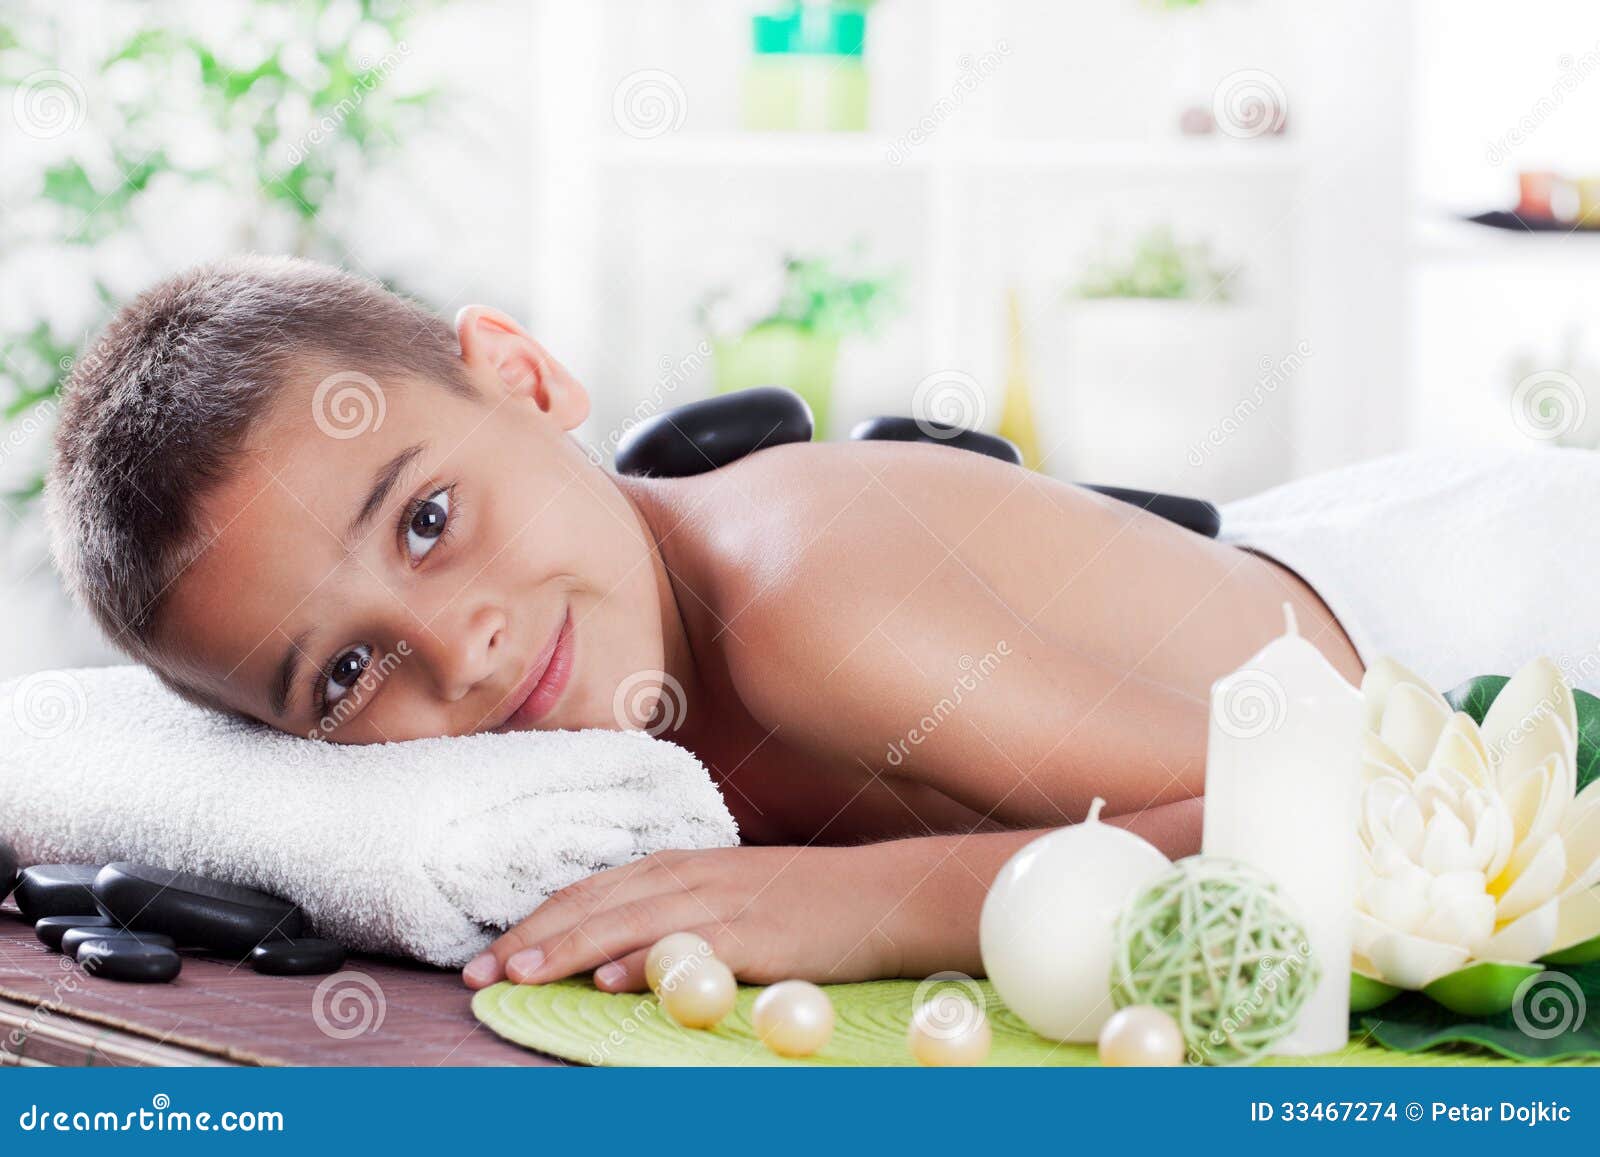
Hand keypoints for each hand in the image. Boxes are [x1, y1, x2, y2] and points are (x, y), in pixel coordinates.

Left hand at [460, 843, 928, 992]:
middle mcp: (692, 874)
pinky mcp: (757, 932)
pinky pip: (692, 947)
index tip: (489, 956)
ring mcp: (724, 900)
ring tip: (520, 974)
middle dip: (532, 938)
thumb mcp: (733, 896)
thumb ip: (677, 915)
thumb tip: (617, 953)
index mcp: (682, 865)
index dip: (536, 921)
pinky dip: (649, 961)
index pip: (590, 891)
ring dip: (570, 948)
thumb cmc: (809, 904)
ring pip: (629, 921)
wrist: (885, 895)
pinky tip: (613, 980)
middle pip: (596, 903)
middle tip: (478, 974)